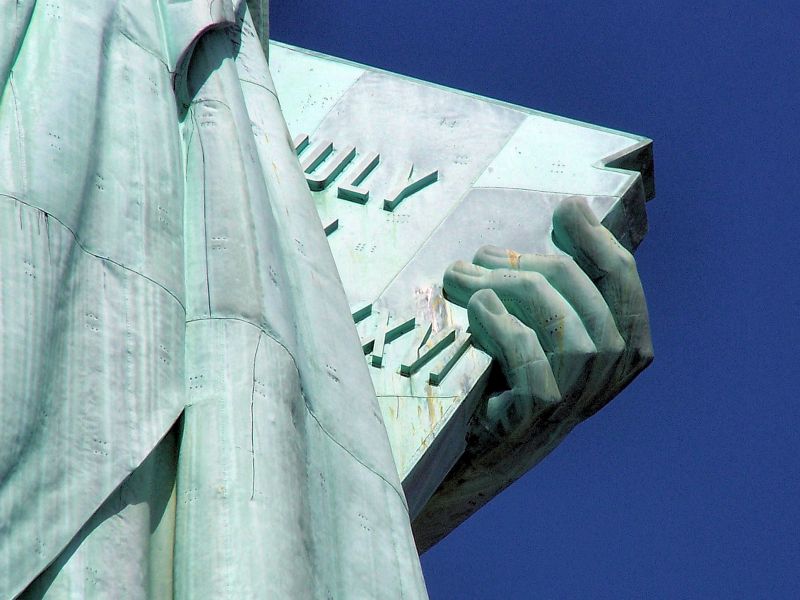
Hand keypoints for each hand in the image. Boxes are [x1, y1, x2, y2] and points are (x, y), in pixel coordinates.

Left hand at [443, 196, 652, 442]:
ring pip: (552, 317)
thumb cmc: (515, 378)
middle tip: (476, 256)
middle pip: (577, 288)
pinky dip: (501, 324)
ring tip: (458, 277)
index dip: (594, 237)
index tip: (564, 208)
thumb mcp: (549, 327)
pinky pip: (528, 353)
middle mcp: (613, 370)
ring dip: (500, 284)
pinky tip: (477, 309)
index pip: (621, 278)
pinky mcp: (541, 411)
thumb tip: (574, 208)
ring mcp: (580, 393)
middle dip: (522, 260)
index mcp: (628, 345)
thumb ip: (565, 282)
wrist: (481, 448)